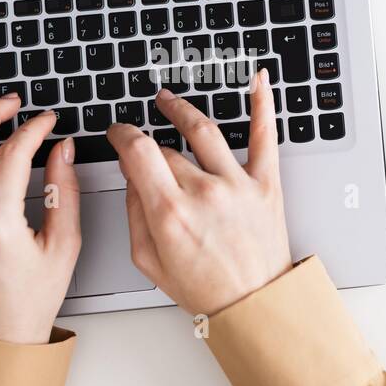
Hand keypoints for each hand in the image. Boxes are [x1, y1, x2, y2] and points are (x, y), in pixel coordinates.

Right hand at [106, 68, 292, 316]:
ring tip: (168, 101)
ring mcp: (238, 184)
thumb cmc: (204, 288)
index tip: (118, 132)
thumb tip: (131, 176)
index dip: (122, 134)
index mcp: (170, 212)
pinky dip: (262, 104)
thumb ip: (134, 214)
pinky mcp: (266, 184)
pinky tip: (258, 79)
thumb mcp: (149, 260)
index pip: (138, 151)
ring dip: (181, 109)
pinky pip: (265, 135)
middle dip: (151, 147)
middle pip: (167, 149)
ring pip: (204, 130)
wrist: (256, 306)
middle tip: (144, 149)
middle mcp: (204, 192)